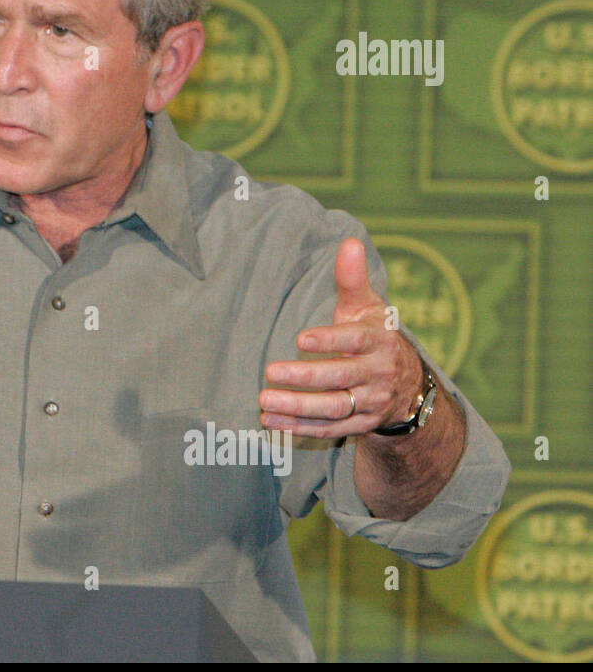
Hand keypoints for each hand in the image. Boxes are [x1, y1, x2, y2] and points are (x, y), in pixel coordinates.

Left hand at [259, 237, 423, 436]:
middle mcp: (378, 374)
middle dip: (305, 377)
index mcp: (379, 341)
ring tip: (263, 400)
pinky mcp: (361, 424)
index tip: (300, 339)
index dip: (330, 340)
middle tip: (269, 371)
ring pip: (334, 408)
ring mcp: (370, 402)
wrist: (408, 385)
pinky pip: (330, 429)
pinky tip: (270, 422)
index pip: (355, 341)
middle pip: (340, 378)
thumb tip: (349, 242)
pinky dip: (300, 428)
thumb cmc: (374, 336)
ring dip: (297, 407)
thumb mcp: (368, 307)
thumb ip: (353, 279)